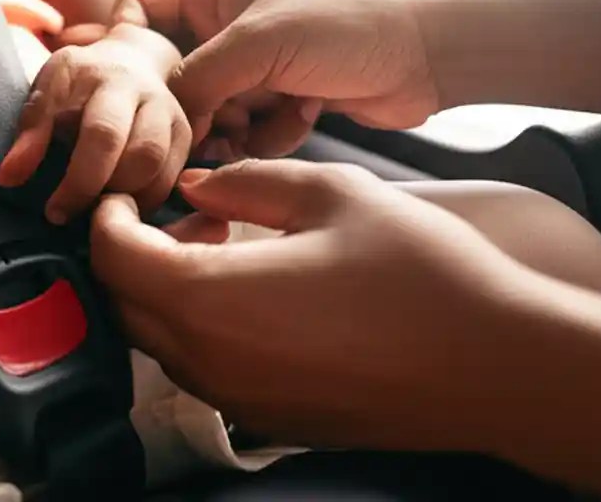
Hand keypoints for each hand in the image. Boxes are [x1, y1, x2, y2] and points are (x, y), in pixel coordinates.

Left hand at [0, 25, 190, 223]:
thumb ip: (30, 133)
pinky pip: (172, 180)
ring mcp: (173, 115)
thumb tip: (9, 179)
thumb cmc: (80, 81)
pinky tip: (119, 207)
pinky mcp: (186, 137)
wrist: (132, 60)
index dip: (79, 181)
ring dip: (126, 200)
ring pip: (159, 171)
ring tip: (93, 210)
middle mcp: (149, 94)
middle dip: (103, 194)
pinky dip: (145, 202)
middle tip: (72, 215)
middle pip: (140, 156)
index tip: (52, 210)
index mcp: (109, 78)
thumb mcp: (47, 91)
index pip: (102, 135)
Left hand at [89, 159, 543, 452]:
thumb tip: (196, 187)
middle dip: (129, 252)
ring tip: (219, 246)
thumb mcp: (331, 193)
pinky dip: (198, 325)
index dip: (106, 216)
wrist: (494, 364)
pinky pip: (201, 368)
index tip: (127, 192)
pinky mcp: (265, 417)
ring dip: (164, 289)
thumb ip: (246, 185)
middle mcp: (207, 360)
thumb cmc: (420, 273)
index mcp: (208, 298)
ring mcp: (235, 397)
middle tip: (178, 215)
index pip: (111, 257)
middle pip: (123, 303)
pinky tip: (250, 291)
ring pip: (158, 339)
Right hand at [113, 0, 438, 157]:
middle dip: (194, 107)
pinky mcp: (289, 101)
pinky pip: (254, 132)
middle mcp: (232, 30)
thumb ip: (198, 79)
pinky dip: (272, 134)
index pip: (143, 10)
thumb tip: (168, 120)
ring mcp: (261, 67)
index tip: (134, 83)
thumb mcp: (256, 44)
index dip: (128, 43)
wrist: (432, 49)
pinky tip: (303, 118)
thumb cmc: (347, 22)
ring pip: (215, 113)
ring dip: (236, 128)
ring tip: (264, 122)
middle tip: (210, 124)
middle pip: (178, 77)